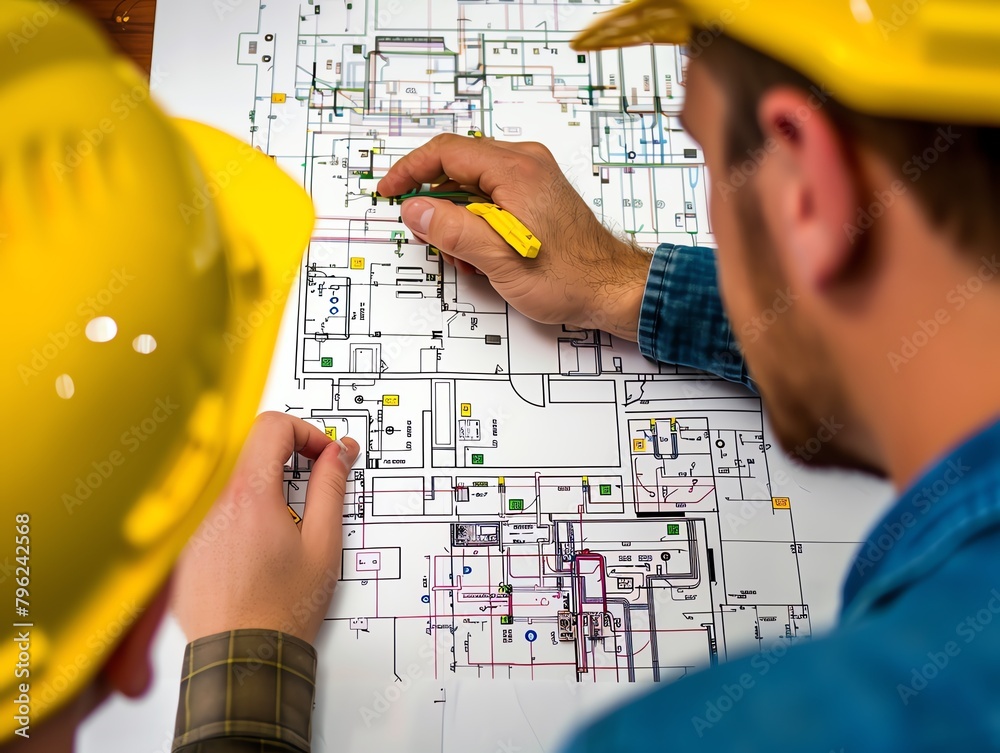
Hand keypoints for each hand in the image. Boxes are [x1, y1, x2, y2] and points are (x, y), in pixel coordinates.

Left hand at [172, 412, 359, 643]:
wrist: (243, 660)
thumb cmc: (282, 610)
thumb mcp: (324, 543)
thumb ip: (331, 487)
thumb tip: (338, 453)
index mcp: (249, 497)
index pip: (272, 426)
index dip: (306, 433)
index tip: (323, 456)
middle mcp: (212, 505)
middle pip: (251, 453)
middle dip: (287, 461)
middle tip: (311, 489)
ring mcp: (193, 528)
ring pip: (232, 485)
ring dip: (263, 493)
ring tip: (284, 530)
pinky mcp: (184, 550)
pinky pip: (214, 515)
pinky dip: (239, 520)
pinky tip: (256, 552)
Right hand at [377, 135, 651, 339]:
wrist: (611, 288)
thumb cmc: (568, 277)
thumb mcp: (499, 259)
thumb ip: (453, 230)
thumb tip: (416, 210)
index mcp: (516, 170)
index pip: (446, 152)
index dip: (411, 170)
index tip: (390, 190)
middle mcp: (526, 164)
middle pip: (458, 165)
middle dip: (435, 201)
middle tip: (427, 235)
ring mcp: (533, 177)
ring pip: (473, 183)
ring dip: (457, 217)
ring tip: (464, 256)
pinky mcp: (537, 194)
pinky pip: (492, 195)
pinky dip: (477, 220)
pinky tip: (482, 253)